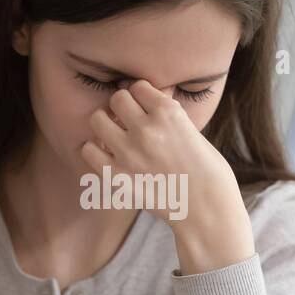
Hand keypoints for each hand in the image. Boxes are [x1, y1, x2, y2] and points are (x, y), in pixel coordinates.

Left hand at [80, 79, 254, 272]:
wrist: (206, 208)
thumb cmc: (205, 168)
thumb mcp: (191, 129)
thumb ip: (165, 113)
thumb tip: (143, 95)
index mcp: (168, 112)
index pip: (138, 86)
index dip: (140, 96)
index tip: (144, 108)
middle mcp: (146, 129)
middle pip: (117, 98)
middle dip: (122, 107)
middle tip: (128, 121)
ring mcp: (129, 153)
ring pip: (97, 119)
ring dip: (105, 125)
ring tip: (114, 136)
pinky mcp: (117, 177)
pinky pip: (88, 150)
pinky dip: (95, 151)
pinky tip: (107, 155)